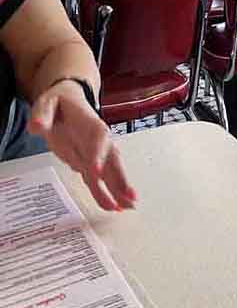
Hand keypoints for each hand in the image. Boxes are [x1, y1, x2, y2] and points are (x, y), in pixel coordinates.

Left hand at [28, 81, 136, 211]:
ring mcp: (95, 151)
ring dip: (119, 189)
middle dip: (120, 177)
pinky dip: (108, 193)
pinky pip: (100, 179)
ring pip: (110, 171)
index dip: (98, 154)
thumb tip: (36, 126)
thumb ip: (42, 114)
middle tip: (128, 196)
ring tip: (128, 207)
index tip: (95, 171)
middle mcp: (97, 138)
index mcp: (89, 122)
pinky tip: (115, 206)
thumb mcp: (46, 103)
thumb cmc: (59, 102)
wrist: (67, 100)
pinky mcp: (89, 161)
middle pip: (112, 158)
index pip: (97, 137)